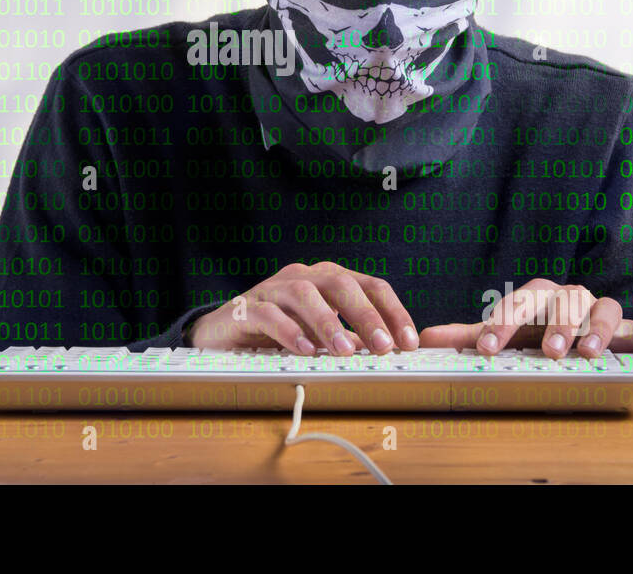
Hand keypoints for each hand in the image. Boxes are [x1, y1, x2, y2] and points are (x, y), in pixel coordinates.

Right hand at [185, 261, 420, 355]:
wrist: (222, 334)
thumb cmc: (278, 332)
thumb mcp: (320, 334)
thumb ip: (350, 338)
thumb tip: (388, 354)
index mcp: (327, 280)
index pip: (369, 285)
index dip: (392, 311)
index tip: (409, 342)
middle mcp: (303, 278)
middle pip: (340, 284)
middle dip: (365, 315)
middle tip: (383, 347)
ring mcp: (273, 289)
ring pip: (304, 294)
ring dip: (328, 323)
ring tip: (344, 351)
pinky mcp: (246, 308)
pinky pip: (269, 314)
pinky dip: (289, 331)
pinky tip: (304, 351)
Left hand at [416, 277, 632, 366]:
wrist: (584, 337)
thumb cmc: (540, 333)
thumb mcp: (507, 336)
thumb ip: (470, 336)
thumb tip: (424, 337)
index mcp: (538, 298)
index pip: (518, 302)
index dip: (501, 322)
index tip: (487, 348)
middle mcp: (571, 298)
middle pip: (563, 299)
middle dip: (555, 324)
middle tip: (548, 351)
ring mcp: (604, 311)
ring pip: (604, 307)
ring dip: (597, 328)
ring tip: (590, 353)